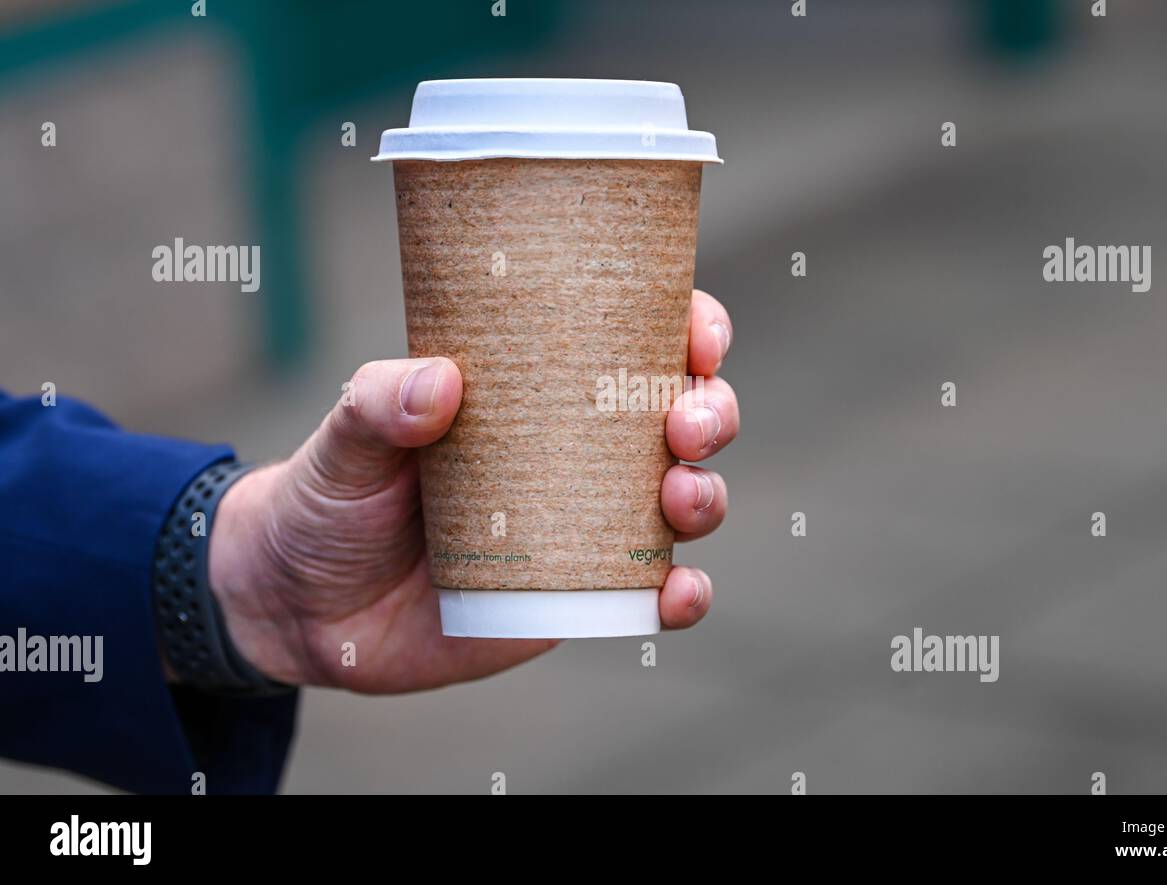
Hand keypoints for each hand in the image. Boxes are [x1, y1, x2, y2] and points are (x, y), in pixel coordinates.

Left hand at [206, 290, 737, 692]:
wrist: (304, 608)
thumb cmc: (331, 499)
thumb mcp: (344, 439)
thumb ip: (377, 403)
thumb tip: (439, 382)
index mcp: (539, 388)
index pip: (638, 339)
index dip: (692, 328)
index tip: (699, 336)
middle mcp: (580, 450)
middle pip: (686, 415)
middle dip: (712, 411)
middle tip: (682, 424)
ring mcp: (588, 525)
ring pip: (686, 499)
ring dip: (706, 495)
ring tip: (677, 498)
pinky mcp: (580, 596)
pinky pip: (654, 597)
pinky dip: (683, 595)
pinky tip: (674, 592)